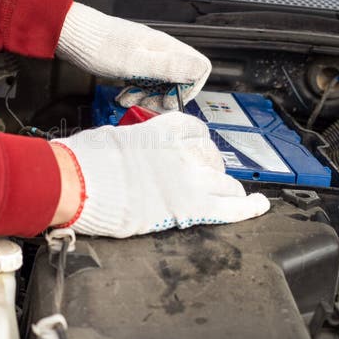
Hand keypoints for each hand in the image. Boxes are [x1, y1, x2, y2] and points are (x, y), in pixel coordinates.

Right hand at [49, 112, 268, 236]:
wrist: (78, 183)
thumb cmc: (85, 161)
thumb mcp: (113, 138)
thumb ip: (136, 145)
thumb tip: (135, 153)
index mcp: (162, 131)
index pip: (196, 131)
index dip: (200, 143)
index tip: (199, 150)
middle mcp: (181, 150)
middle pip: (212, 157)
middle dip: (212, 168)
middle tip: (207, 178)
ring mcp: (188, 179)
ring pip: (225, 181)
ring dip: (228, 188)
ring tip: (233, 195)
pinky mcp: (189, 207)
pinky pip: (230, 207)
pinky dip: (249, 207)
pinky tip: (260, 205)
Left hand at [56, 2, 210, 110]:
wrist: (70, 34)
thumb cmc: (97, 46)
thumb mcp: (134, 62)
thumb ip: (168, 66)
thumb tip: (199, 69)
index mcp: (165, 47)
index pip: (198, 68)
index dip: (189, 88)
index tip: (168, 99)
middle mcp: (159, 49)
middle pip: (180, 77)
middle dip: (166, 96)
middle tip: (147, 104)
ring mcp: (146, 54)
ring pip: (161, 81)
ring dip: (148, 96)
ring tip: (129, 100)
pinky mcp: (133, 60)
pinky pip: (144, 80)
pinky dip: (136, 91)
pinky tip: (122, 95)